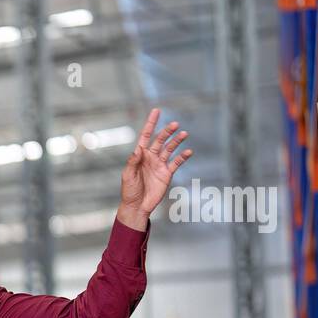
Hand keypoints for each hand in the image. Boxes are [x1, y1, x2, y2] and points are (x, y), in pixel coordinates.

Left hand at [118, 107, 193, 227]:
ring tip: (184, 134)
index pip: (146, 136)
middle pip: (160, 140)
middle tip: (175, 124)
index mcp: (140, 156)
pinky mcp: (167, 173)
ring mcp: (159, 165)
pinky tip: (189, 151)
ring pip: (170, 149)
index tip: (156, 111)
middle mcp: (150, 157)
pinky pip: (176, 162)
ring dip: (176, 141)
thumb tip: (138, 149)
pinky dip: (183, 157)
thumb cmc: (129, 191)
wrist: (137, 206)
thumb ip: (133, 162)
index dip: (150, 124)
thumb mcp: (128, 175)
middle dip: (167, 131)